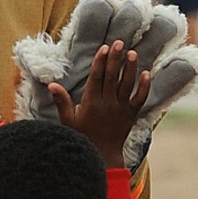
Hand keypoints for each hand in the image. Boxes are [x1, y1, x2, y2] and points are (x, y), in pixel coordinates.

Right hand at [50, 41, 151, 166]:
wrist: (102, 155)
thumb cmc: (83, 137)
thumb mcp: (68, 121)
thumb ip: (62, 101)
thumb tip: (51, 84)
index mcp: (91, 103)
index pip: (96, 77)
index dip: (100, 61)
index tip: (104, 48)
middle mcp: (107, 103)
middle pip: (112, 77)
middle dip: (115, 58)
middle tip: (119, 43)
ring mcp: (121, 109)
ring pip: (127, 85)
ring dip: (130, 68)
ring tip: (132, 53)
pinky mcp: (131, 115)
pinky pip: (140, 99)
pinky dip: (144, 87)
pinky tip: (146, 73)